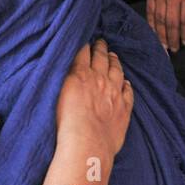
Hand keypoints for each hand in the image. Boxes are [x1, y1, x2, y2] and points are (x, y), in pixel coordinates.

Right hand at [55, 39, 133, 158]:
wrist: (87, 145)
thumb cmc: (65, 124)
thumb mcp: (56, 94)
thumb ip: (63, 78)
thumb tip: (66, 68)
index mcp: (80, 75)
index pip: (83, 52)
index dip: (84, 44)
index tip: (84, 39)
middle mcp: (100, 80)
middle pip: (102, 57)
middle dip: (101, 48)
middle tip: (101, 42)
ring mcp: (115, 93)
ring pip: (117, 71)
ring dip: (115, 62)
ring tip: (113, 56)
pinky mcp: (124, 108)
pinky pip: (128, 92)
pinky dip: (127, 85)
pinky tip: (126, 83)